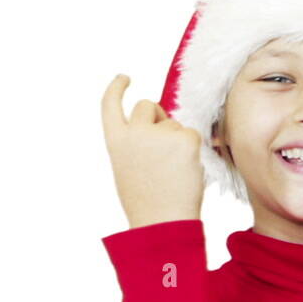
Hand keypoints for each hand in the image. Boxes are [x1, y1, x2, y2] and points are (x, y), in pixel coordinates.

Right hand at [101, 74, 204, 228]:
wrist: (161, 223)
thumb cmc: (146, 203)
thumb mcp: (128, 168)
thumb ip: (136, 143)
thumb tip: (160, 126)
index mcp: (116, 141)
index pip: (110, 104)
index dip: (117, 88)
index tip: (124, 78)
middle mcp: (134, 132)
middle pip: (148, 106)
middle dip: (158, 118)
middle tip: (162, 148)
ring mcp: (159, 134)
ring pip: (174, 124)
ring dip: (176, 141)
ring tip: (171, 173)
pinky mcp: (185, 139)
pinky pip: (192, 134)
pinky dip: (192, 150)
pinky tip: (185, 170)